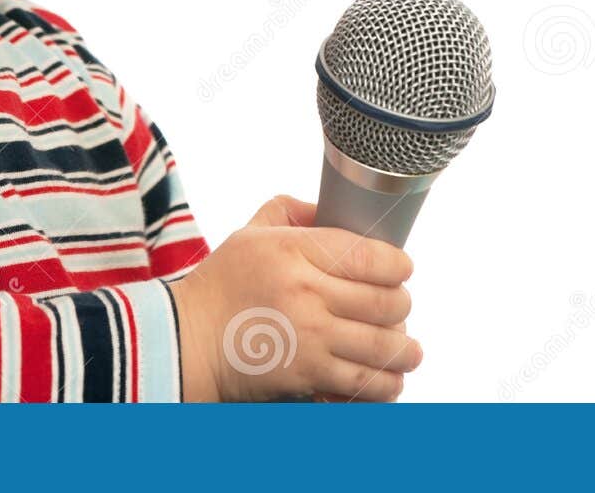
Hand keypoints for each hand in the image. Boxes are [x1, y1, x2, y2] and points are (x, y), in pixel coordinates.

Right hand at [169, 194, 420, 401]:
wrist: (187, 340)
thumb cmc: (220, 286)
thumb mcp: (249, 234)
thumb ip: (290, 211)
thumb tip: (330, 209)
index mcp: (295, 251)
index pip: (372, 257)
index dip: (399, 265)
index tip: (400, 270)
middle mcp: (307, 292)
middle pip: (388, 301)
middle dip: (402, 305)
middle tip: (398, 308)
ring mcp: (310, 336)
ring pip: (386, 345)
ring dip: (404, 348)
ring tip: (407, 349)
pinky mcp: (308, 375)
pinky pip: (366, 384)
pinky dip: (385, 384)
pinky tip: (387, 379)